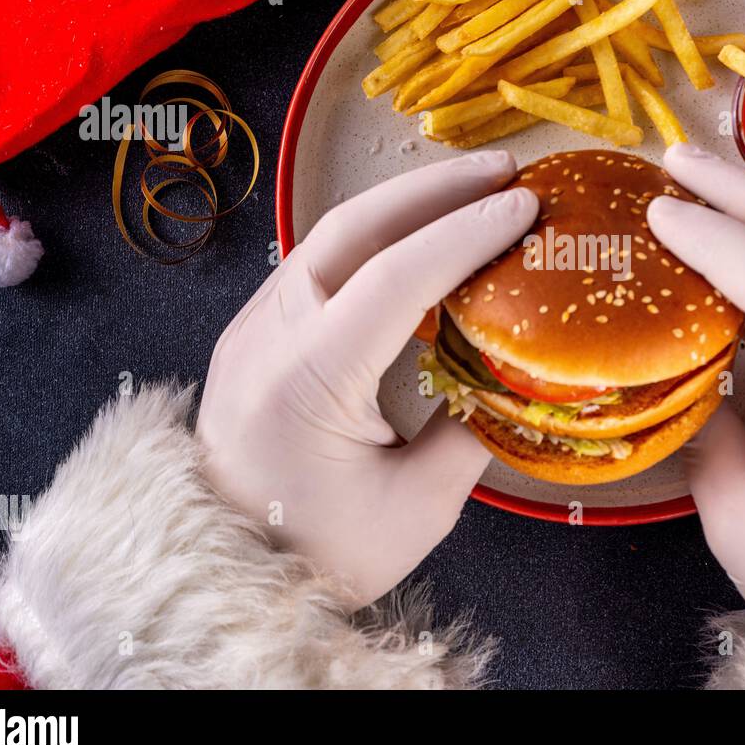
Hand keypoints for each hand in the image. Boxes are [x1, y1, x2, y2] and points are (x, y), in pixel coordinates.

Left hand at [197, 151, 537, 605]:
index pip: (398, 274)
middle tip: (507, 172)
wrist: (220, 572)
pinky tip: (418, 238)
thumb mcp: (419, 507)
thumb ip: (474, 427)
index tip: (525, 206)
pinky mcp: (253, 333)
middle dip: (436, 189)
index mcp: (307, 376)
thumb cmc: (318, 551)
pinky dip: (375, 237)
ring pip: (330, 235)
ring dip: (404, 206)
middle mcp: (269, 334)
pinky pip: (316, 262)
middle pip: (355, 227)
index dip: (467, 232)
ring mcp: (252, 327)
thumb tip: (521, 370)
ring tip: (472, 190)